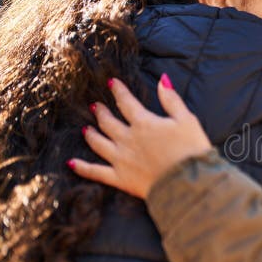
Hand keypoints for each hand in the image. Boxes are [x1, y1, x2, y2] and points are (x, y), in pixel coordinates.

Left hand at [69, 74, 211, 198]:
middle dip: (101, 112)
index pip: (126, 102)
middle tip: (96, 105)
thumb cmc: (191, 149)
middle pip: (108, 122)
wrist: (187, 181)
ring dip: (90, 134)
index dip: (118, 91)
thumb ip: (171, 100)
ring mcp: (120, 159)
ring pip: (98, 143)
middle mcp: (127, 139)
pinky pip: (96, 172)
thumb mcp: (186, 119)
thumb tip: (163, 79)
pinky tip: (71, 163)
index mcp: (144, 123)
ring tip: (85, 128)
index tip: (110, 82)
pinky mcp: (119, 178)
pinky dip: (82, 167)